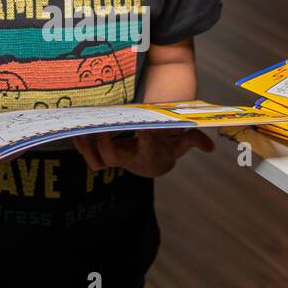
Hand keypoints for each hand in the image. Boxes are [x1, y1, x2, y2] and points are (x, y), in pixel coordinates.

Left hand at [71, 128, 213, 177]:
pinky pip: (90, 157)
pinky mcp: (104, 156)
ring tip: (83, 131)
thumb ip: (194, 139)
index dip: (146, 139)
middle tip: (104, 130)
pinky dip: (82, 146)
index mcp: (151, 154)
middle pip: (115, 158)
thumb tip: (211, 147)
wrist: (153, 161)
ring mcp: (116, 158)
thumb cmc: (166, 145)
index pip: (149, 147)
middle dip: (107, 145)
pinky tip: (77, 132)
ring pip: (99, 161)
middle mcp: (132, 158)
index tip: (145, 126)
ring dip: (89, 147)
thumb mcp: (182, 141)